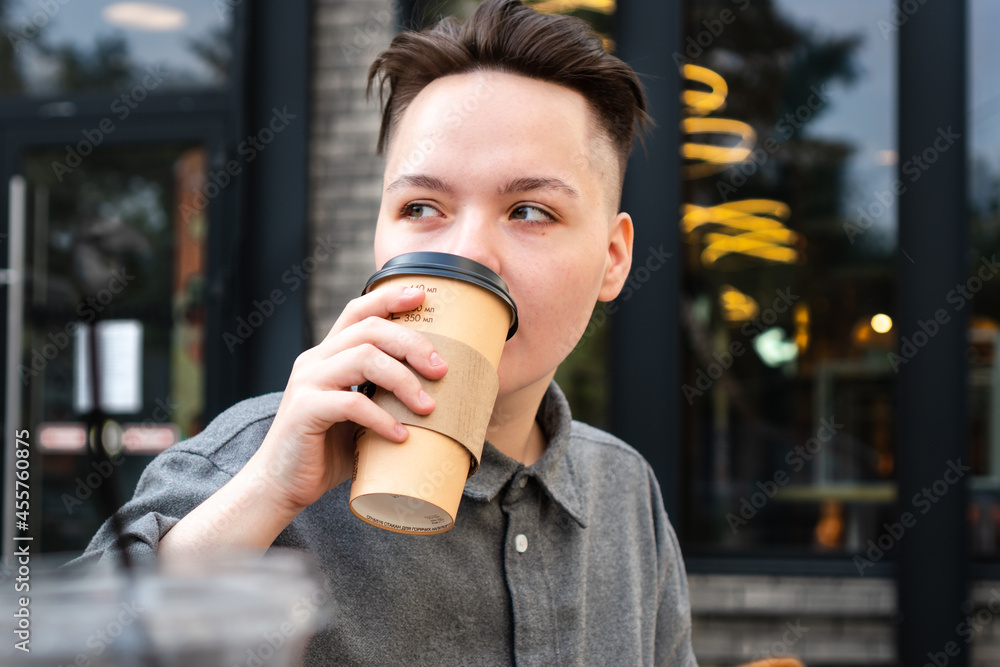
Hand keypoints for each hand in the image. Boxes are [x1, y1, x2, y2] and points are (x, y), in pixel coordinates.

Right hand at [250, 285, 447, 512]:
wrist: (281, 485)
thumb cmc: (326, 451)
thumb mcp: (360, 415)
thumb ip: (384, 396)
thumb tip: (437, 393)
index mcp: (328, 355)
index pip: (358, 311)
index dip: (389, 298)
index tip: (422, 295)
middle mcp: (315, 360)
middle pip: (369, 330)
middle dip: (411, 343)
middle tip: (441, 369)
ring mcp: (307, 383)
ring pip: (363, 358)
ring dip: (403, 380)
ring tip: (427, 406)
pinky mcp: (304, 411)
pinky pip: (352, 403)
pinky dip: (382, 418)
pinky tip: (401, 435)